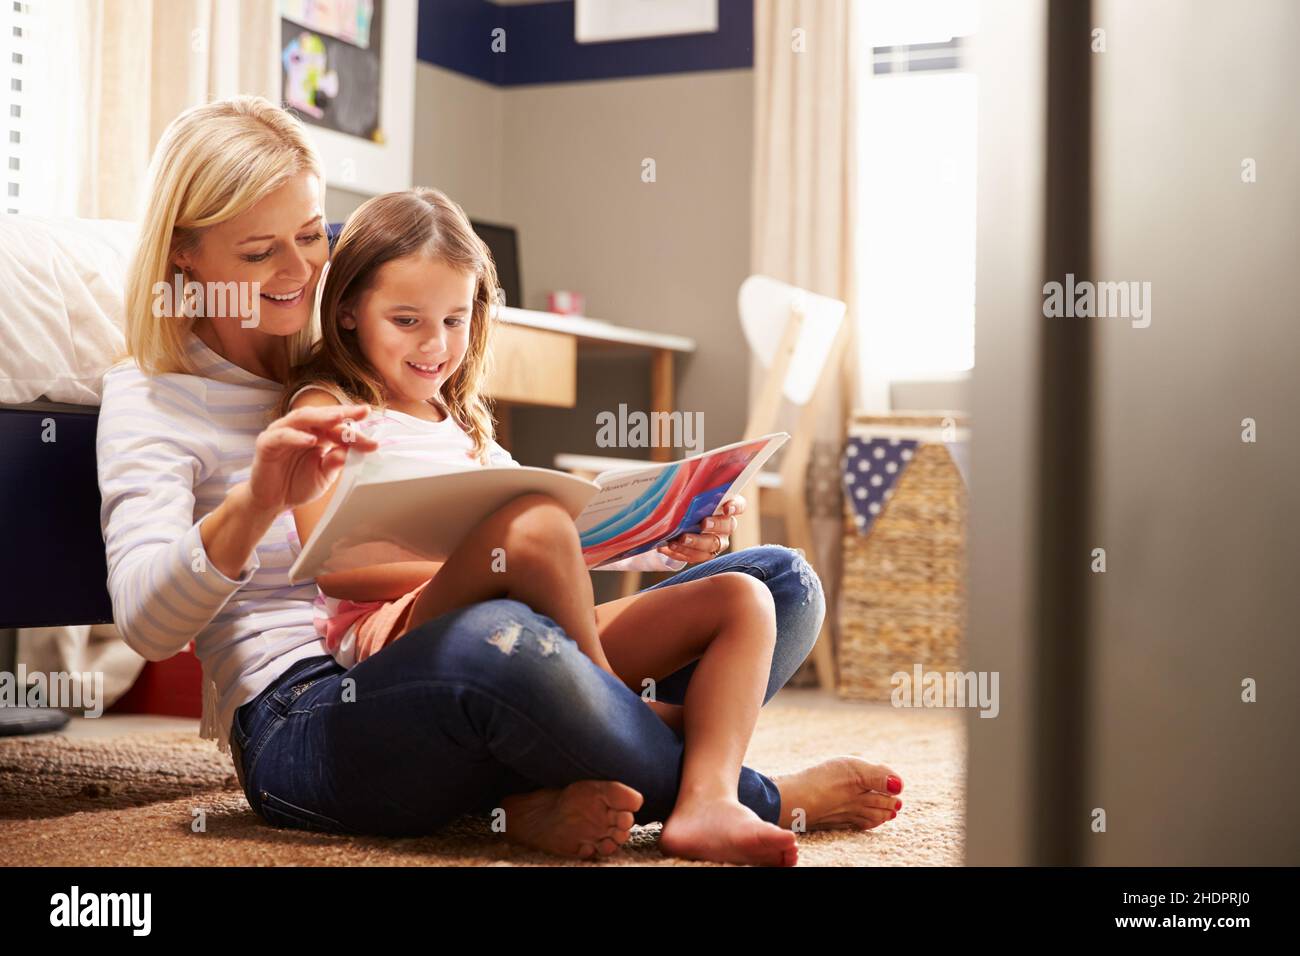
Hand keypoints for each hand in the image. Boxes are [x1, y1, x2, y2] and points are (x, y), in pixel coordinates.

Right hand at [248, 404, 379, 513]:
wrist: (272, 502)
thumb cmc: (296, 484)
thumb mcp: (324, 475)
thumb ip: (336, 462)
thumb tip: (351, 450)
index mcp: (316, 434)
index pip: (338, 426)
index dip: (356, 432)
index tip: (374, 442)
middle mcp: (300, 428)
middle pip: (322, 415)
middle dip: (343, 414)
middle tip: (361, 413)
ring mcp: (282, 433)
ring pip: (302, 418)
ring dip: (321, 417)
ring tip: (338, 418)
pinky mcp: (267, 443)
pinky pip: (282, 436)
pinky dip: (297, 437)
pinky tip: (311, 440)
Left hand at [655, 494, 745, 564]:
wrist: (680, 519)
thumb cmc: (690, 501)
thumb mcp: (695, 491)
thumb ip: (698, 486)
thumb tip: (688, 472)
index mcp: (728, 506)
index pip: (740, 505)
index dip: (736, 507)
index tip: (727, 507)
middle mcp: (726, 525)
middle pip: (728, 527)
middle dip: (716, 525)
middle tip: (703, 524)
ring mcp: (717, 541)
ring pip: (711, 545)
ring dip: (695, 543)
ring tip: (678, 540)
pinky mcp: (704, 554)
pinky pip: (695, 557)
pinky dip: (680, 552)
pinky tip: (666, 547)